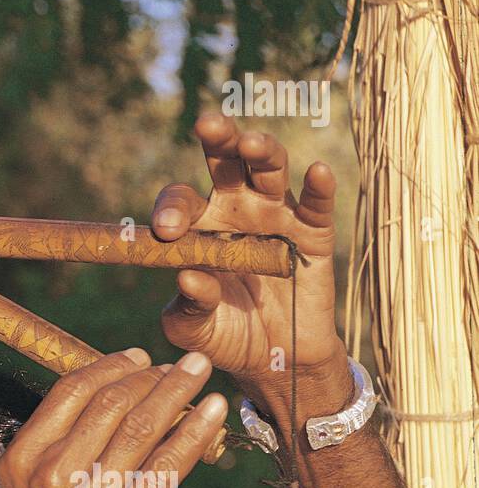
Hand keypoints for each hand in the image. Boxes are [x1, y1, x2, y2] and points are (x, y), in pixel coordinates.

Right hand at [0, 349, 225, 487]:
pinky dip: (195, 433)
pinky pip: (167, 465)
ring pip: (141, 426)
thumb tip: (114, 398)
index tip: (138, 356)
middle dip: (152, 375)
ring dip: (177, 392)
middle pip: (110, 402)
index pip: (69, 391)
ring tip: (200, 374)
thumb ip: (60, 447)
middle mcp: (52, 472)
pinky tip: (212, 414)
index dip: (109, 366)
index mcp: (23, 456)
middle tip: (180, 364)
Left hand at [151, 113, 350, 412]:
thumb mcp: (195, 330)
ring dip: (263, 152)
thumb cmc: (225, 336)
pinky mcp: (314, 235)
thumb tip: (187, 278)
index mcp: (199, 226)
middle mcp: (237, 210)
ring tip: (251, 143)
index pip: (182, 201)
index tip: (167, 230)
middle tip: (207, 125)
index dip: (173, 209)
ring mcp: (277, 218)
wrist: (275, 362)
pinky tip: (317, 172)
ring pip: (271, 172)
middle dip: (218, 140)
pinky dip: (320, 187)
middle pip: (227, 164)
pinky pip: (318, 207)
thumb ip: (188, 308)